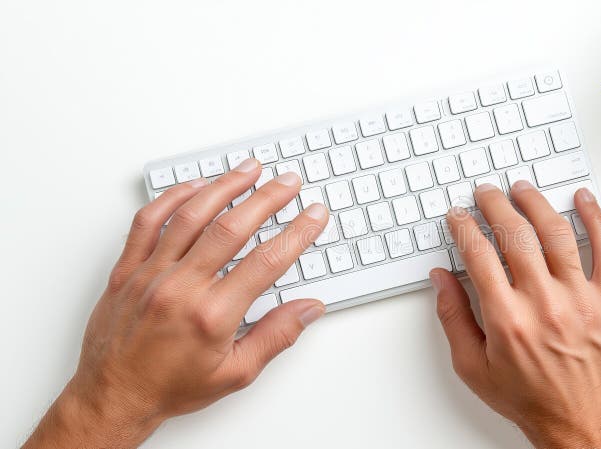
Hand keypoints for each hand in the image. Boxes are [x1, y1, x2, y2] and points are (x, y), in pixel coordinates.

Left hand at [24, 159, 327, 448]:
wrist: (113, 397)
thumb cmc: (170, 387)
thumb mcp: (236, 373)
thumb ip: (276, 336)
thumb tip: (309, 309)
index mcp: (212, 315)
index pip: (267, 262)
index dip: (297, 233)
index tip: (313, 215)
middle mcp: (180, 288)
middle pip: (233, 229)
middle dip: (267, 199)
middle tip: (289, 182)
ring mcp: (150, 274)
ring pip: (191, 216)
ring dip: (224, 187)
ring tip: (249, 170)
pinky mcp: (127, 270)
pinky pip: (147, 222)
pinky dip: (172, 198)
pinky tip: (194, 187)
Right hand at [431, 181, 600, 448]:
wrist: (578, 421)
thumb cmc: (528, 396)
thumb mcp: (473, 366)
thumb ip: (453, 317)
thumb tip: (441, 278)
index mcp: (507, 319)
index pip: (479, 254)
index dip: (465, 227)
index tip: (459, 216)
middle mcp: (544, 303)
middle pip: (515, 234)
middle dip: (495, 205)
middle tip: (486, 193)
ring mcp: (581, 298)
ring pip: (557, 233)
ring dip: (535, 204)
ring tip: (522, 189)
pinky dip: (595, 218)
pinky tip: (583, 200)